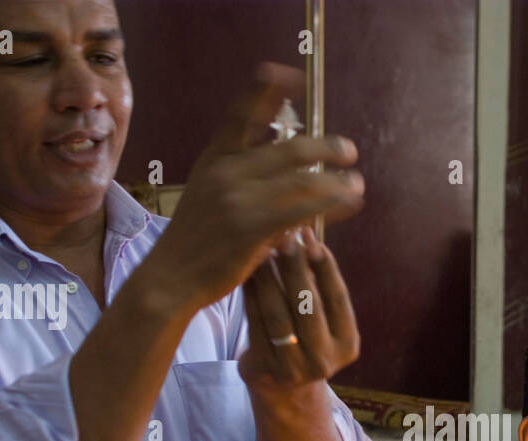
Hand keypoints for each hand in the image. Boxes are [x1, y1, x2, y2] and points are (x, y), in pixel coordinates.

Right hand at [147, 62, 364, 314]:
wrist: (169, 279)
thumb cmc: (195, 244)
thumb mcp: (208, 198)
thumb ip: (242, 181)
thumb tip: (283, 174)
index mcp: (214, 159)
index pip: (241, 114)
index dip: (266, 91)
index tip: (288, 75)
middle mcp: (225, 171)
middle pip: (287, 148)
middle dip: (324, 147)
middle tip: (349, 150)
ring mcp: (238, 198)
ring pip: (301, 178)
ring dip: (335, 180)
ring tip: (357, 183)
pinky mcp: (252, 227)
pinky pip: (303, 208)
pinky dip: (332, 202)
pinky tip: (350, 203)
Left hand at [240, 226, 359, 393]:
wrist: (283, 389)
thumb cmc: (305, 340)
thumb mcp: (322, 319)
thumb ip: (318, 284)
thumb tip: (306, 231)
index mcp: (347, 345)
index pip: (338, 299)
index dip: (325, 267)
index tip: (312, 239)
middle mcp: (323, 361)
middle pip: (308, 305)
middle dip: (295, 267)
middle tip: (284, 236)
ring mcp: (293, 368)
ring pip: (278, 313)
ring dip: (268, 276)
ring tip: (262, 249)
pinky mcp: (263, 368)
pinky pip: (255, 322)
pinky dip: (251, 293)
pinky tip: (247, 271)